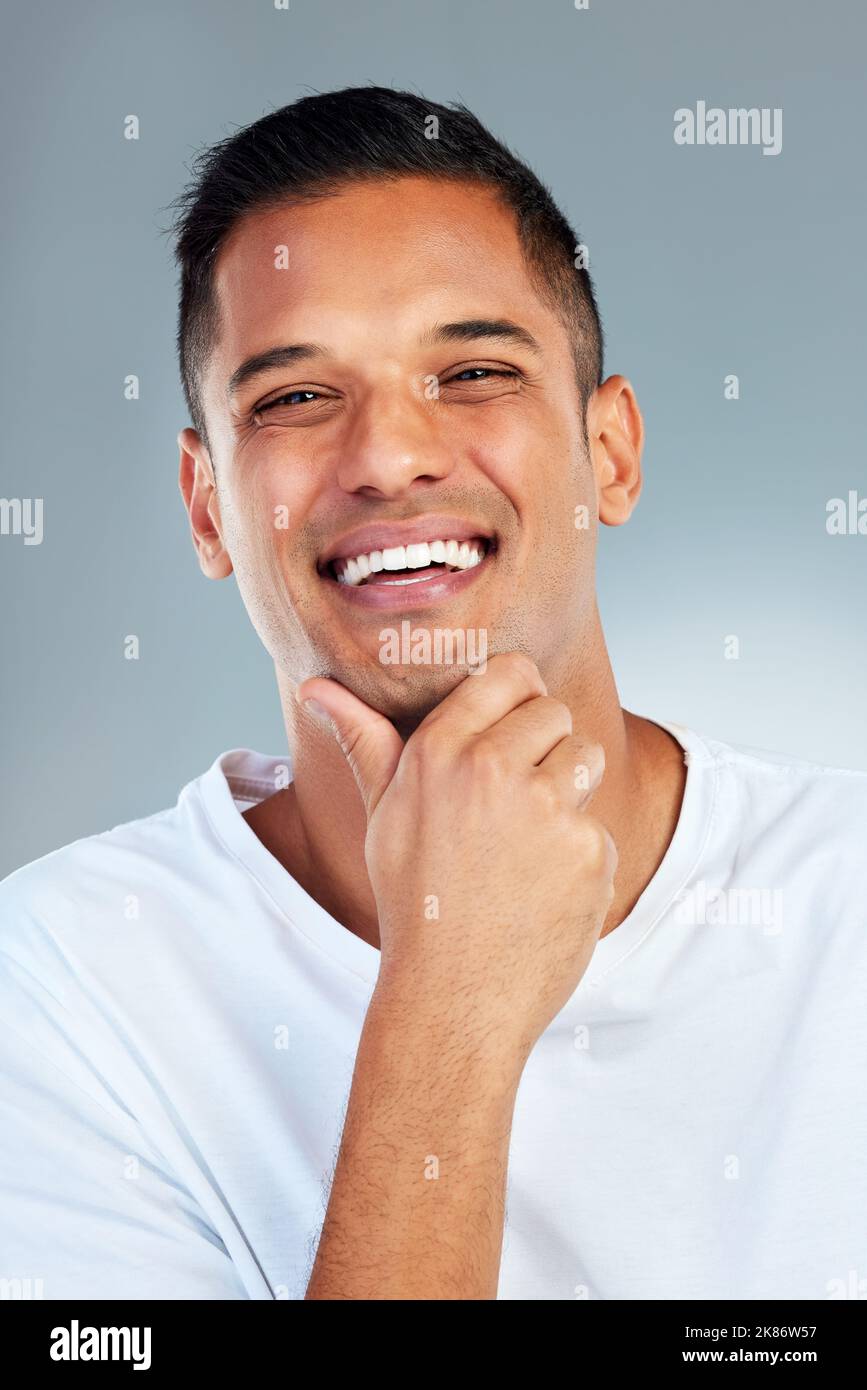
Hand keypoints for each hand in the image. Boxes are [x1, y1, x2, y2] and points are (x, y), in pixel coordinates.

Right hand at [297, 652, 616, 1060]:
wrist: (452, 998)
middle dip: (544, 747)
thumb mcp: (383, 815)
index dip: (518, 697)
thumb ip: (364, 740)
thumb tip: (317, 687)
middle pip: (554, 711)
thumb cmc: (414, 904)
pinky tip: (542, 889)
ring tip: (526, 844)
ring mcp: (546, 808)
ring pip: (586, 757)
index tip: (513, 729)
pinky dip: (579, 854)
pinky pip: (598, 824)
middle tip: (513, 805)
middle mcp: (493, 769)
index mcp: (439, 752)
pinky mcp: (588, 849)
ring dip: (569, 790)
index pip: (511, 672)